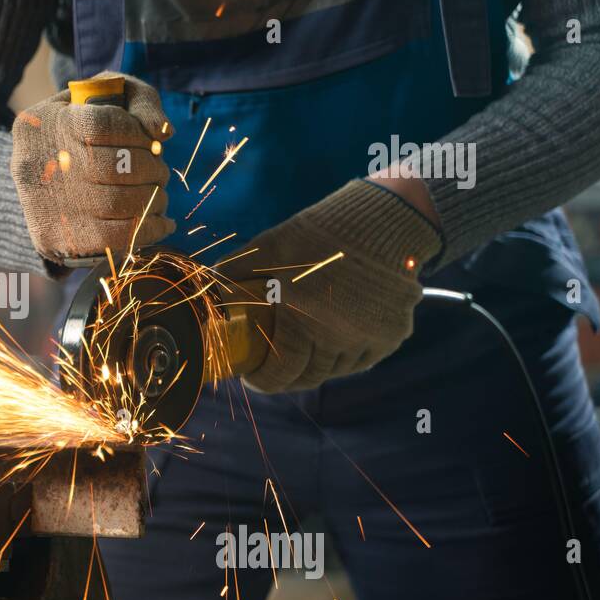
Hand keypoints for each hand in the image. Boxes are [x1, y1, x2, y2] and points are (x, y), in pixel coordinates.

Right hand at [11, 72, 174, 262]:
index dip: (139, 133)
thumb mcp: (100, 99)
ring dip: (154, 199)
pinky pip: (115, 238)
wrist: (38, 182)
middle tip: (159, 172)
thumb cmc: (79, 133)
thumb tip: (163, 132)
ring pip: (119, 203)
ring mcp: (44, 204)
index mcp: (44, 123)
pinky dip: (150, 230)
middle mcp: (39, 164)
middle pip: (117, 167)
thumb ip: (139, 100)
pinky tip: (161, 222)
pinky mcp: (55, 239)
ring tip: (157, 195)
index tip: (149, 139)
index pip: (105, 124)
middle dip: (153, 170)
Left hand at [241, 180, 442, 392]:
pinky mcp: (394, 332)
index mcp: (304, 324)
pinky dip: (348, 357)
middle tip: (274, 367)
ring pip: (338, 370)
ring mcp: (371, 339)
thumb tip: (205, 286)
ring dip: (318, 367)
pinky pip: (366, 358)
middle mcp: (340, 340)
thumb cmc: (320, 233)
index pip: (281, 374)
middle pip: (310, 377)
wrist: (384, 219)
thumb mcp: (270, 247)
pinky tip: (335, 344)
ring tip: (303, 353)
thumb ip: (235, 270)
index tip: (252, 377)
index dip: (263, 381)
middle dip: (288, 377)